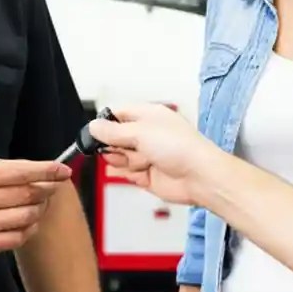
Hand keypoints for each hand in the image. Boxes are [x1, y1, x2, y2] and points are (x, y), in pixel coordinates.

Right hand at [0, 156, 70, 260]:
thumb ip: (2, 169)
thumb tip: (38, 170)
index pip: (20, 172)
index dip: (47, 171)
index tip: (63, 170)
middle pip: (27, 195)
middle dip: (46, 190)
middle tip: (51, 188)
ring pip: (25, 217)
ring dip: (39, 210)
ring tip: (37, 205)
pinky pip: (16, 239)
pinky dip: (28, 229)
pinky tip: (25, 223)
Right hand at [88, 103, 220, 205]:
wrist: (199, 177)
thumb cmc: (181, 148)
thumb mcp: (140, 133)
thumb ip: (114, 132)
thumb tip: (94, 126)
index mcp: (149, 116)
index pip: (119, 114)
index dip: (105, 122)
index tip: (94, 132)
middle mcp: (148, 134)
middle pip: (116, 137)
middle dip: (112, 144)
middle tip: (115, 148)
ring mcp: (148, 155)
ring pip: (120, 157)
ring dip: (121, 160)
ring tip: (135, 161)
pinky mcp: (148, 176)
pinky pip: (128, 174)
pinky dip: (129, 174)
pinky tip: (138, 172)